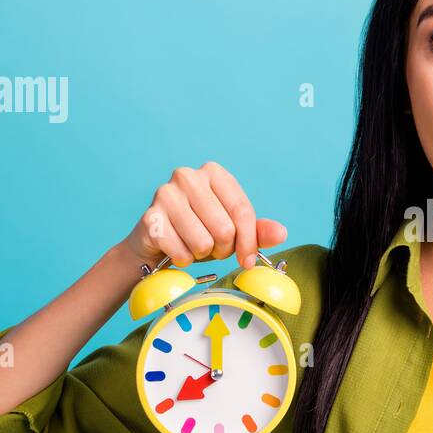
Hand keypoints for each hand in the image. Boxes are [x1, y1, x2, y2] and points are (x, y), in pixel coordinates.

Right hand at [121, 161, 287, 270]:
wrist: (155, 242)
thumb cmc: (199, 231)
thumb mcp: (232, 230)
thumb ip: (258, 231)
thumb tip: (281, 233)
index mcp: (213, 172)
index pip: (243, 211)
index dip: (249, 242)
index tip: (247, 260)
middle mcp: (188, 176)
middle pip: (225, 229)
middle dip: (222, 249)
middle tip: (211, 247)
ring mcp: (165, 194)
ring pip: (203, 243)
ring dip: (201, 254)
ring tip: (193, 245)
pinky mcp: (150, 218)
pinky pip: (182, 252)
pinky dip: (183, 259)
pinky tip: (175, 249)